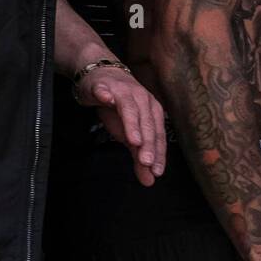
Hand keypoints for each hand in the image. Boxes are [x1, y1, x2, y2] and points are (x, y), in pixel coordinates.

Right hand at [74, 64, 167, 187]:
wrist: (102, 79)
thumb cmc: (120, 108)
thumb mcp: (130, 135)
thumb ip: (139, 157)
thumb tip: (150, 181)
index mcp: (152, 111)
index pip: (157, 134)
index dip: (158, 153)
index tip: (157, 171)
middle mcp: (142, 100)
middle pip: (146, 122)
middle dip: (147, 143)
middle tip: (146, 161)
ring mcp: (124, 91)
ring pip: (130, 108)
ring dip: (132, 123)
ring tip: (133, 140)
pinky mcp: (104, 86)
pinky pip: (105, 90)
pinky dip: (106, 94)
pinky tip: (106, 99)